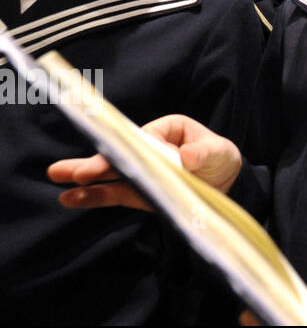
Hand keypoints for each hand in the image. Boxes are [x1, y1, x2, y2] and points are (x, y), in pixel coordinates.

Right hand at [48, 114, 241, 210]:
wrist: (225, 186)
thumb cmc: (221, 159)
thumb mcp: (220, 152)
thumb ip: (205, 153)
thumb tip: (187, 156)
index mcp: (168, 129)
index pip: (148, 135)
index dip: (137, 146)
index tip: (132, 155)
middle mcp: (149, 148)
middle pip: (122, 152)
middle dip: (100, 160)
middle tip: (75, 170)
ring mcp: (141, 171)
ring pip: (111, 172)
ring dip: (86, 176)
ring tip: (58, 176)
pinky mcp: (138, 193)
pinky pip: (115, 194)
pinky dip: (95, 196)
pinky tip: (73, 198)